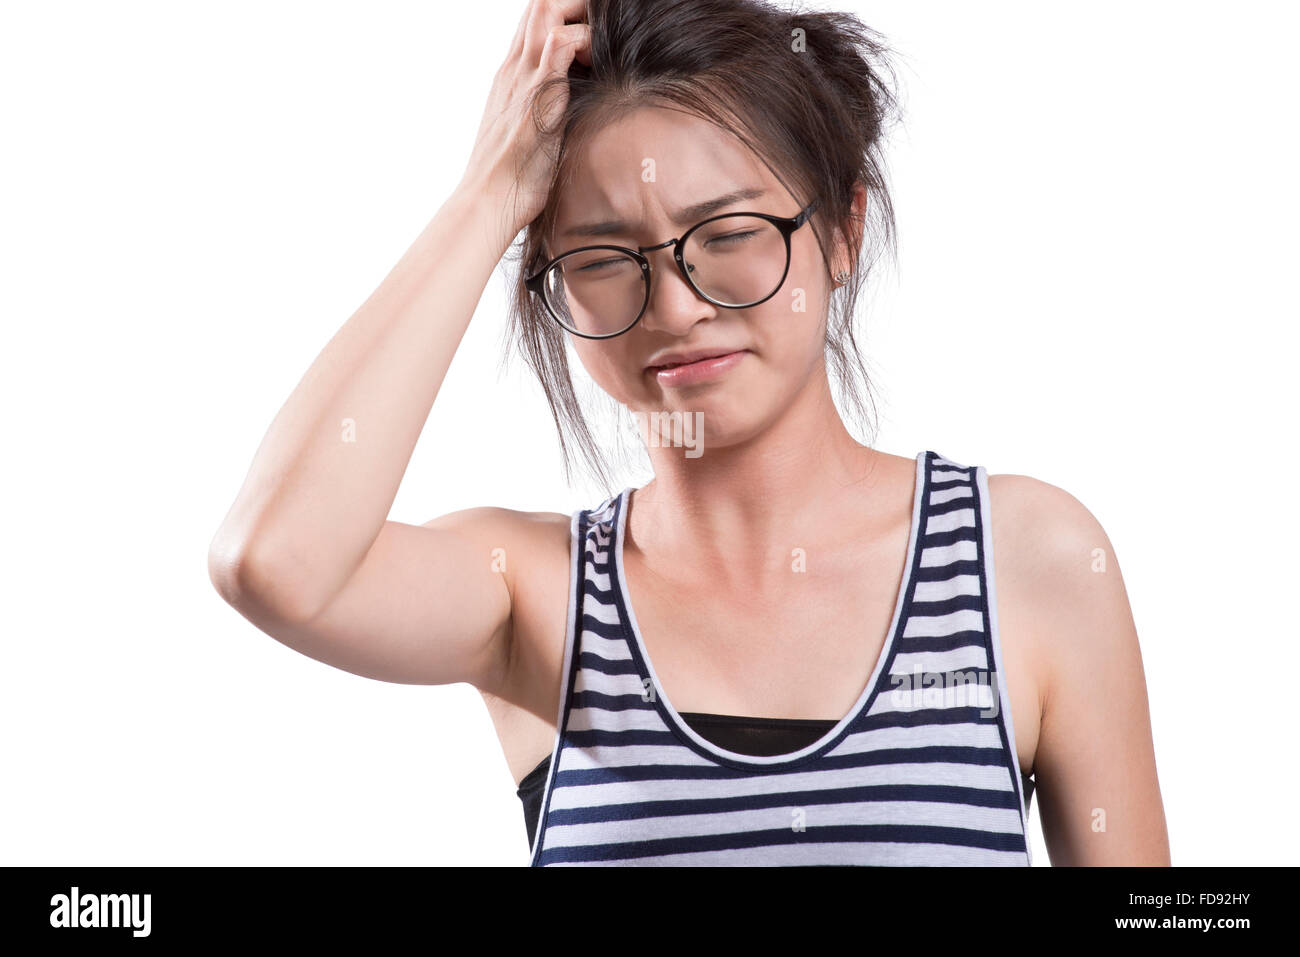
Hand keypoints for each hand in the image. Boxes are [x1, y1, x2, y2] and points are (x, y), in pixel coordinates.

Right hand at [459, 0, 591, 236]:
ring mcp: (523, 78)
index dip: (564, 15)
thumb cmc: (513, 179)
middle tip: (601, 26)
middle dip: (573, 6)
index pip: (534, 22)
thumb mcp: (530, 134)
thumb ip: (546, 113)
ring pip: (546, 11)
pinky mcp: (537, 95)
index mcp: (512, 76)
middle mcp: (514, 69)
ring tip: (601, 42)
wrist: (489, 202)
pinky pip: (559, 44)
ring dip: (580, 15)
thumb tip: (576, 114)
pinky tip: (595, 63)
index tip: (590, 37)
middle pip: (540, 6)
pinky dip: (582, 41)